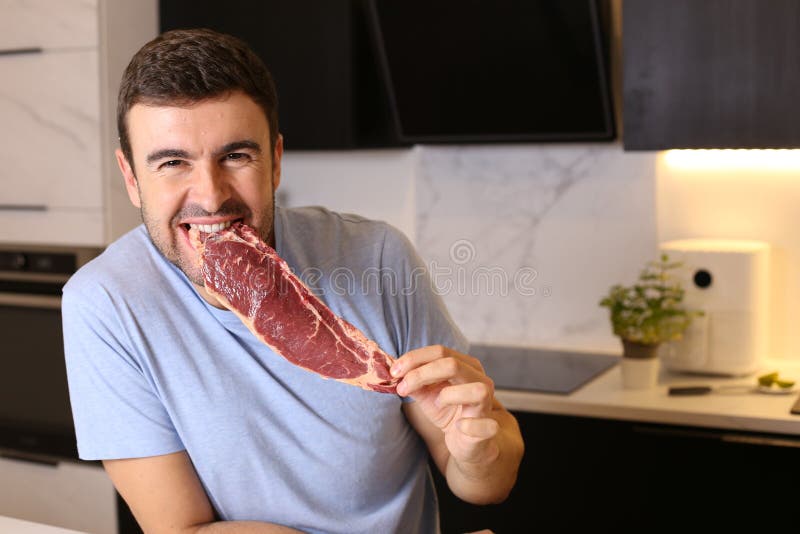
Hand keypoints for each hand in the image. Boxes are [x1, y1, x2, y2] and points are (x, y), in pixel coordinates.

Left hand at [391, 345, 498, 465]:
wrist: (466, 441)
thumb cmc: (448, 411)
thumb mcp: (427, 394)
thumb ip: (414, 381)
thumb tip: (395, 371)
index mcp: (465, 366)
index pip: (440, 352)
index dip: (414, 359)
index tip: (394, 371)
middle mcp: (480, 380)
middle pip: (452, 365)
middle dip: (421, 374)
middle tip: (402, 388)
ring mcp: (487, 404)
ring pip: (474, 390)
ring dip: (448, 396)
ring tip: (437, 404)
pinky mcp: (489, 428)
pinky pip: (485, 425)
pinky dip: (468, 426)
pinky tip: (458, 426)